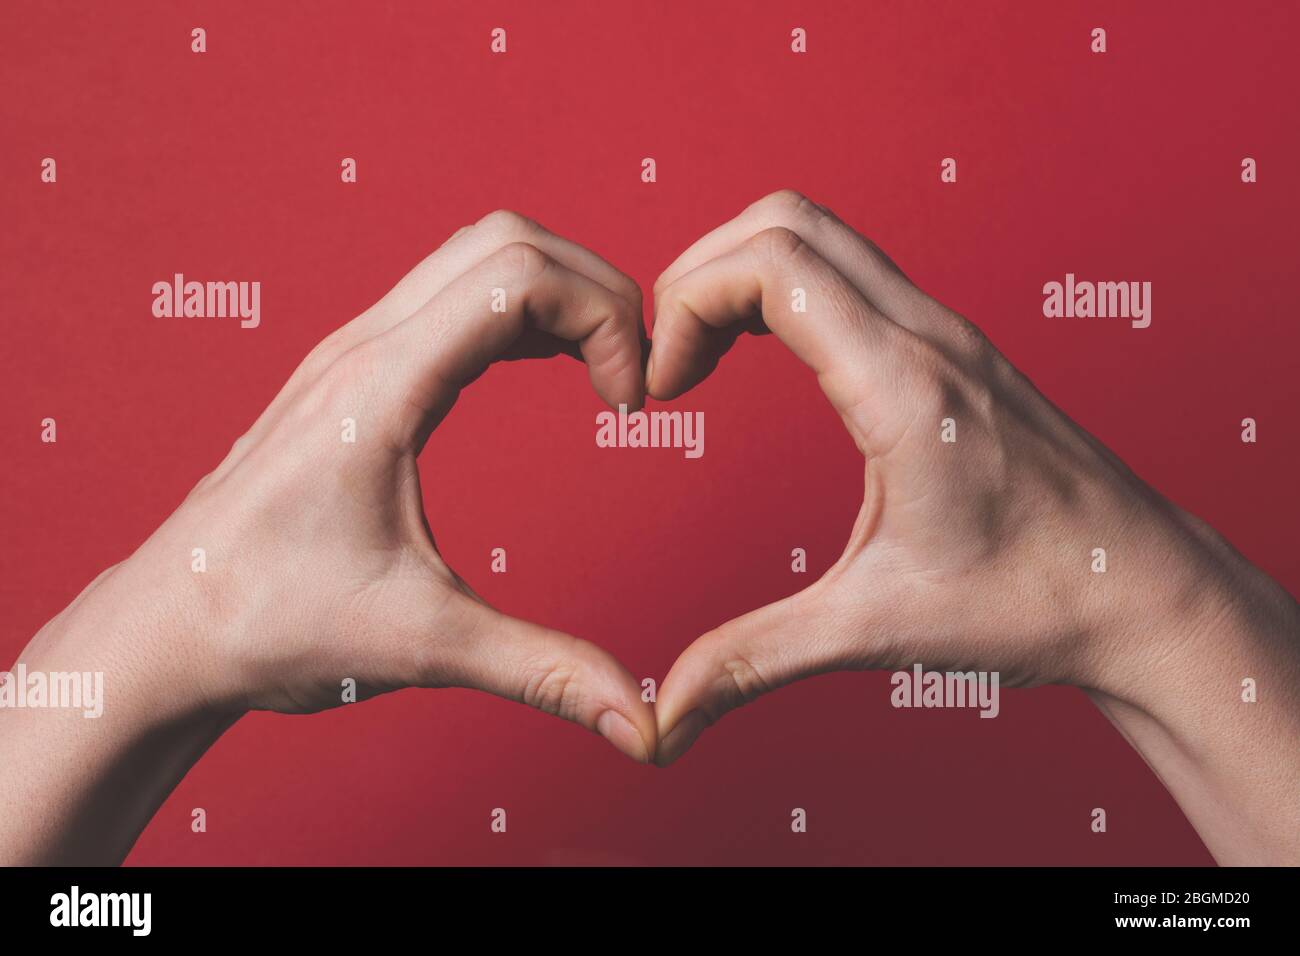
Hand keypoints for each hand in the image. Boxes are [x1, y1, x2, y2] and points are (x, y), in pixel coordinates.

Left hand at [3, 211, 658, 862]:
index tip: (629, 405)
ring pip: (477, 255)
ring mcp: (352, 352)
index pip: (518, 275)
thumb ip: (543, 672)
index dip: (605, 318)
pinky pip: (451, 297)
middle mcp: (362, 347)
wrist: (164, 631)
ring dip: (558, 295)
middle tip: (633, 375)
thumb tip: (643, 725)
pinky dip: (519, 312)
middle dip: (597, 290)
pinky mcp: (352, 373)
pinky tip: (547, 369)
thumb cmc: (270, 627)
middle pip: (507, 239)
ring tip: (601, 374)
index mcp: (380, 389)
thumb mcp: (422, 647)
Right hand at [646, 191, 1299, 863]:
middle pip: (786, 220)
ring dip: (742, 274)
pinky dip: (786, 289)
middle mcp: (928, 337)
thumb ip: (753, 661)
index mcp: (903, 388)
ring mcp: (947, 333)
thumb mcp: (873, 629)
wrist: (1144, 591)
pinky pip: (852, 272)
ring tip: (703, 358)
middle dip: (699, 273)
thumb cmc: (1032, 601)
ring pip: (821, 234)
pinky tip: (767, 358)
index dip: (686, 304)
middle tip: (670, 361)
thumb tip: (664, 715)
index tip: (662, 390)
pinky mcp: (953, 348)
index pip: (773, 264)